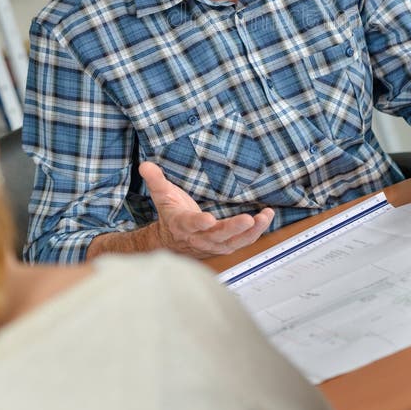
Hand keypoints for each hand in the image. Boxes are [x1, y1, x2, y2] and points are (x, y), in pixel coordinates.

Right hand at [139, 161, 274, 258]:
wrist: (173, 241)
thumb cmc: (171, 215)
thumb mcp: (162, 195)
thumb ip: (156, 180)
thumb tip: (145, 165)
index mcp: (182, 225)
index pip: (190, 225)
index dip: (199, 223)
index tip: (208, 219)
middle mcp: (199, 238)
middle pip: (218, 236)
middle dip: (233, 228)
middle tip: (248, 219)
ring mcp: (214, 243)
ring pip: (234, 241)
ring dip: (251, 231)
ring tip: (264, 217)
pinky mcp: (226, 244)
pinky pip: (243, 240)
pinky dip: (255, 231)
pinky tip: (265, 218)